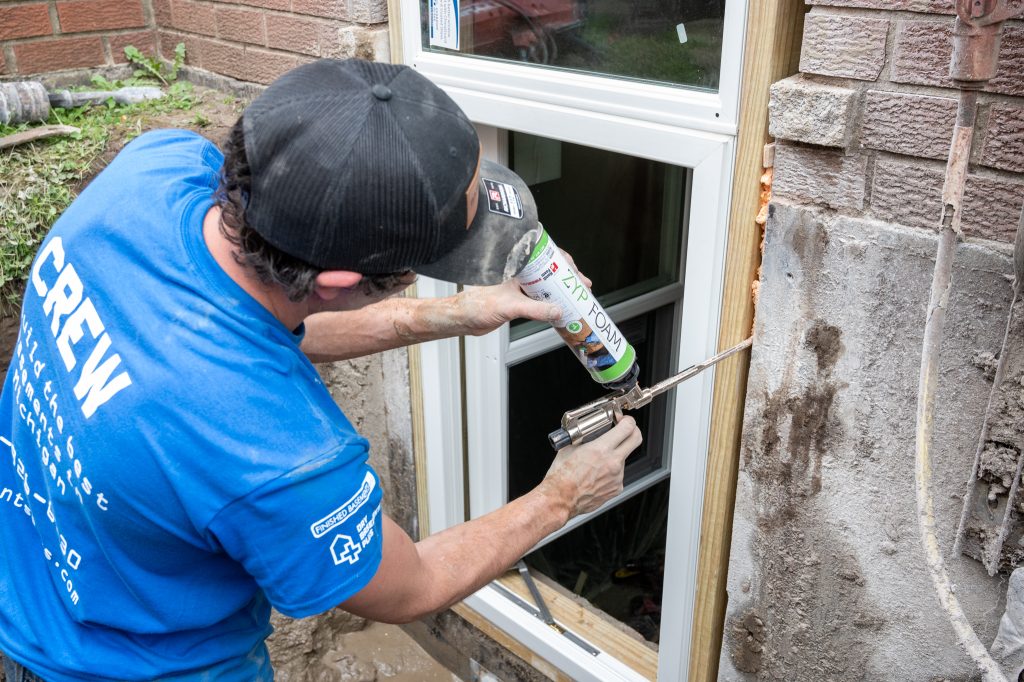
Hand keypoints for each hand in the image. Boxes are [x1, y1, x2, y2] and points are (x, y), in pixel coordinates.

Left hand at [453, 249, 592, 335]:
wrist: (464, 319)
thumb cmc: (477, 305)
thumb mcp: (511, 307)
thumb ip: (535, 309)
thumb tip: (557, 311)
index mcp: (516, 266)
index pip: (545, 257)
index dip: (564, 263)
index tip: (576, 273)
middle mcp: (519, 273)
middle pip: (549, 270)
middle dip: (567, 277)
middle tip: (582, 286)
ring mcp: (519, 286)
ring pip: (546, 284)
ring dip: (561, 290)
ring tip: (576, 296)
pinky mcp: (518, 299)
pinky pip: (540, 297)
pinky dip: (551, 301)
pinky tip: (560, 307)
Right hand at [538, 416, 641, 518]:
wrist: (560, 499)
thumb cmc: (562, 477)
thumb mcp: (569, 447)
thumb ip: (584, 437)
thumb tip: (588, 431)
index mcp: (601, 449)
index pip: (627, 428)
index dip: (628, 420)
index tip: (623, 420)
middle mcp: (613, 463)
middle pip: (636, 440)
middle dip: (633, 431)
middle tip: (625, 430)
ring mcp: (617, 477)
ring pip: (624, 458)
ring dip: (615, 455)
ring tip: (596, 461)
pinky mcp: (616, 488)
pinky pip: (618, 474)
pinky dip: (610, 471)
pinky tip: (597, 474)